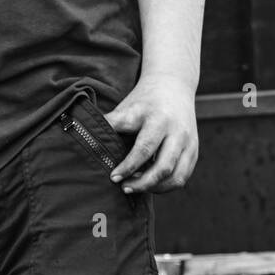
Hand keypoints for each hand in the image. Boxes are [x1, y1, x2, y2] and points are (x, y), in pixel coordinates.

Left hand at [104, 74, 199, 193]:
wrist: (174, 86)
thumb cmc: (144, 101)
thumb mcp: (127, 109)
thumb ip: (110, 125)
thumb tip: (81, 137)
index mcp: (158, 120)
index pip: (144, 148)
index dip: (129, 166)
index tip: (113, 178)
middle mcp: (177, 132)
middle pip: (164, 166)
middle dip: (143, 183)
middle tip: (124, 188)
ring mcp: (189, 143)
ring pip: (176, 176)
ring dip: (155, 187)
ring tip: (136, 187)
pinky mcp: (194, 151)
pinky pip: (182, 176)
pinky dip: (166, 185)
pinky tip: (150, 184)